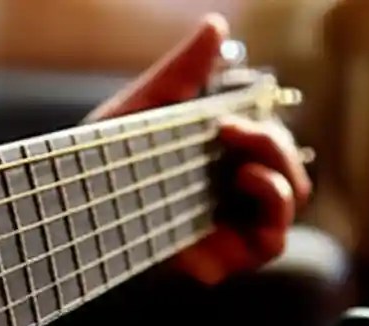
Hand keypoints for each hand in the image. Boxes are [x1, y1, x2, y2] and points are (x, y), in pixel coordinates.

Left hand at [90, 14, 311, 284]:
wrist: (76, 202)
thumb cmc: (104, 157)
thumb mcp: (149, 105)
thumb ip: (186, 69)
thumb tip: (216, 25)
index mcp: (221, 161)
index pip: (272, 145)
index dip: (267, 127)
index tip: (228, 116)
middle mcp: (232, 196)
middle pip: (290, 170)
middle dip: (274, 142)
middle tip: (230, 129)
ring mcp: (233, 228)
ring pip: (293, 199)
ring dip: (278, 170)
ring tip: (240, 158)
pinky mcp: (226, 258)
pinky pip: (274, 241)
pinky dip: (272, 205)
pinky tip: (244, 181)